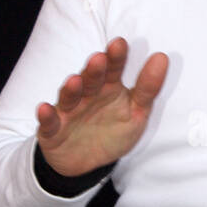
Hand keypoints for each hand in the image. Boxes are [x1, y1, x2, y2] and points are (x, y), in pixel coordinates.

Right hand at [36, 37, 168, 177]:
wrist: (85, 163)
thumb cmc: (112, 131)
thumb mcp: (136, 113)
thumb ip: (148, 88)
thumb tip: (162, 57)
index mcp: (108, 89)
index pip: (113, 69)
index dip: (116, 58)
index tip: (120, 44)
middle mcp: (87, 95)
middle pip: (90, 80)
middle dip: (94, 70)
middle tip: (99, 58)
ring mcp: (68, 111)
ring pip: (69, 98)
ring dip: (71, 89)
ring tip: (74, 81)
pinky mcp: (52, 130)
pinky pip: (49, 122)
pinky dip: (46, 116)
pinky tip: (45, 108)